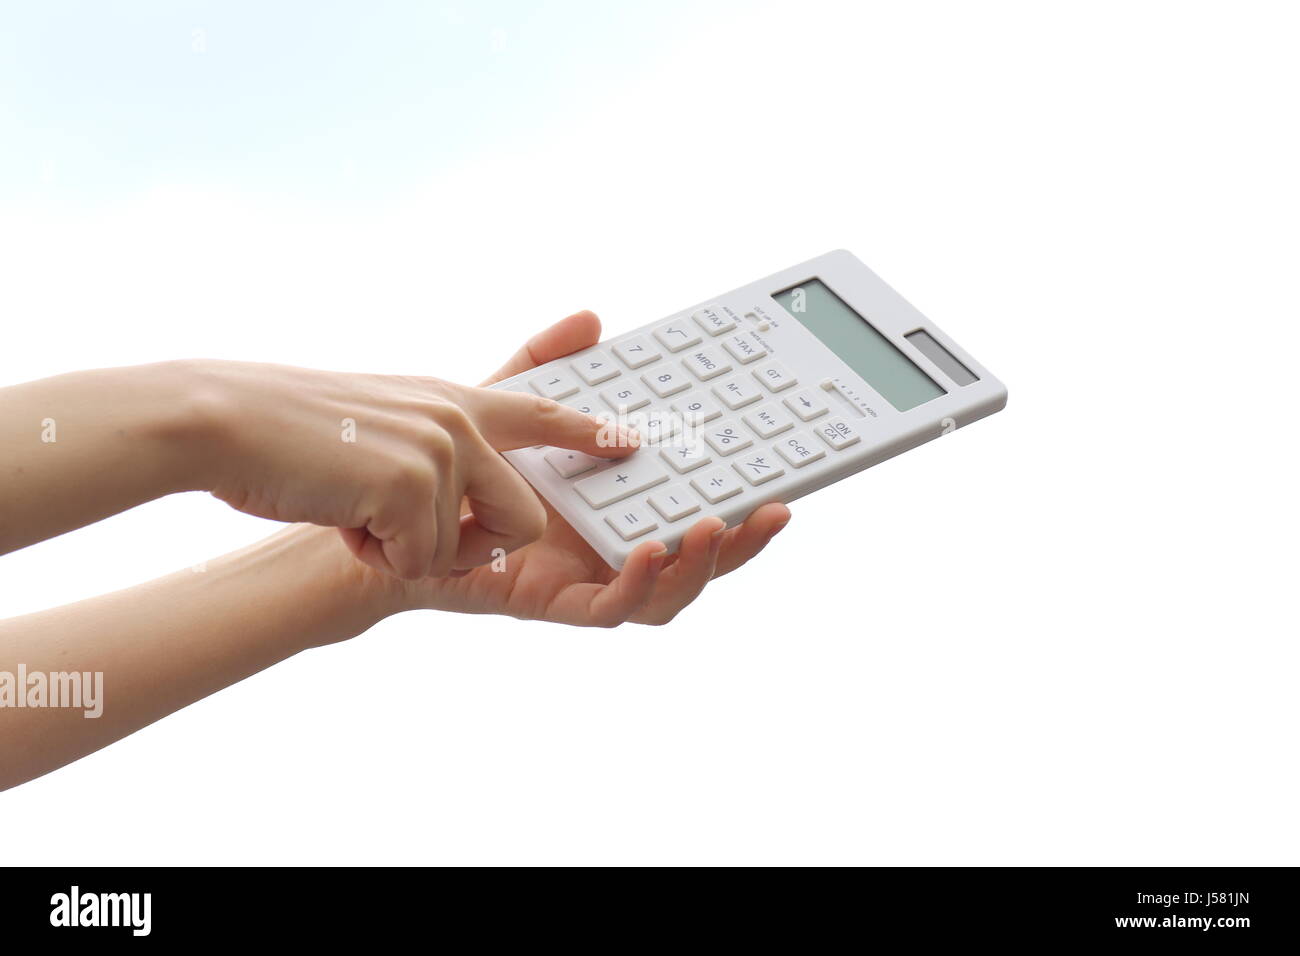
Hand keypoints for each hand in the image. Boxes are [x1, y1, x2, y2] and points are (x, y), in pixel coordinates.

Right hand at [183, 357, 638, 578]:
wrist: (226, 420)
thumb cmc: (293, 432)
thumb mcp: (381, 416)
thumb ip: (434, 436)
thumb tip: (468, 464)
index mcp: (454, 399)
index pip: (542, 413)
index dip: (591, 432)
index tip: (633, 442)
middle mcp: (461, 419)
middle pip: (523, 518)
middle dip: (474, 548)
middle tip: (402, 526)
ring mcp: (442, 448)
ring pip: (464, 547)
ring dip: (409, 550)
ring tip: (354, 509)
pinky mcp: (414, 482)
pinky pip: (422, 559)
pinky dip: (379, 556)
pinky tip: (343, 518)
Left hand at [396, 310, 790, 625]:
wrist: (385, 515)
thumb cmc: (446, 468)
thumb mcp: (502, 404)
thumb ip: (547, 365)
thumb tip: (591, 318)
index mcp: (614, 504)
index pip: (689, 504)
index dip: (739, 495)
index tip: (782, 471)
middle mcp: (607, 545)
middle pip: (696, 556)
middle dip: (744, 541)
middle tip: (779, 508)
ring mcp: (584, 577)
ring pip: (666, 593)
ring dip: (701, 566)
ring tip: (716, 527)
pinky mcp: (553, 602)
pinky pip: (610, 607)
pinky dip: (641, 584)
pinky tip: (654, 550)